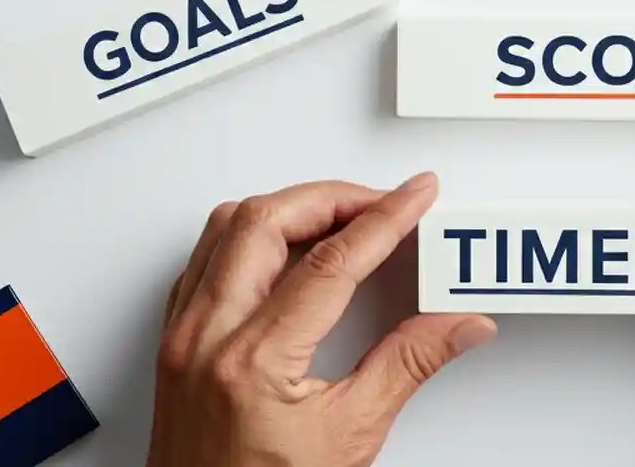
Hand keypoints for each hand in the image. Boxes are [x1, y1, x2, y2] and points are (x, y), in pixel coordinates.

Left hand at [146, 174, 496, 466]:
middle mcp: (206, 338)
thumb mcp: (349, 437)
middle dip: (333, 198)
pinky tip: (283, 247)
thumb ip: (407, 366)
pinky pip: (204, 258)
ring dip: (287, 209)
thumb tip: (459, 324)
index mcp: (253, 361)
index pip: (331, 262)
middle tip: (381, 202)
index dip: (384, 218)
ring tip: (340, 216)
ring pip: (226, 227)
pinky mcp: (175, 343)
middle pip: (266, 222)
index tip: (416, 197)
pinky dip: (249, 235)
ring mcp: (183, 337)